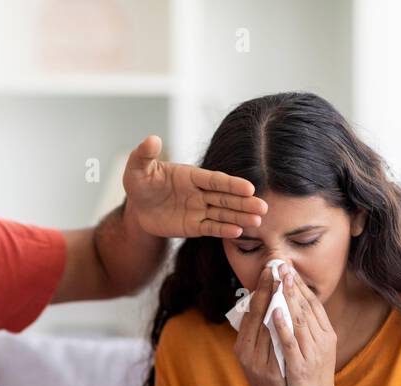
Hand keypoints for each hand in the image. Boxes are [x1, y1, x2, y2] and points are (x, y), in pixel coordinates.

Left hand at [122, 134, 266, 238]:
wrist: (137, 207)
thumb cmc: (140, 184)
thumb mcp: (137, 169)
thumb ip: (144, 155)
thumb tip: (152, 139)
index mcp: (191, 176)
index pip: (215, 180)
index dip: (232, 184)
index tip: (249, 187)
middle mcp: (199, 192)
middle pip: (225, 198)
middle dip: (244, 202)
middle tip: (263, 207)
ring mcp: (199, 209)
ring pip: (223, 213)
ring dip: (240, 217)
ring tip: (258, 221)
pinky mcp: (194, 226)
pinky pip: (211, 228)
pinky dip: (223, 230)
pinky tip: (239, 232)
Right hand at [234, 264, 291, 385]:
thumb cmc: (273, 381)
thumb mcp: (263, 355)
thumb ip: (262, 335)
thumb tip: (269, 307)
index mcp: (243, 345)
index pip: (251, 310)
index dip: (260, 288)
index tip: (270, 268)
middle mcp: (245, 351)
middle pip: (255, 313)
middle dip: (265, 287)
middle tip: (274, 265)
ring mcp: (255, 361)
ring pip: (261, 324)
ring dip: (271, 299)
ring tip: (280, 279)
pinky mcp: (266, 370)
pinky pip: (270, 342)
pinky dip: (274, 324)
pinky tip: (279, 310)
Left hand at [270, 264, 338, 385]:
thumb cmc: (313, 381)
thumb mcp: (315, 351)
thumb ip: (308, 331)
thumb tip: (296, 309)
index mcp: (326, 336)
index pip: (313, 304)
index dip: (300, 284)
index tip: (288, 267)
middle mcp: (322, 341)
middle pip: (307, 307)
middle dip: (293, 284)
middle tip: (282, 263)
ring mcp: (312, 354)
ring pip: (299, 320)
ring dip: (288, 297)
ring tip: (279, 278)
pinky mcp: (300, 367)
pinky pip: (290, 342)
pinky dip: (282, 324)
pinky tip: (274, 310)